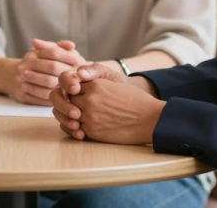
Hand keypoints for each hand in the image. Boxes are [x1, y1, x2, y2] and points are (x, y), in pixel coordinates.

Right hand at [8, 39, 87, 105]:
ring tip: (74, 89)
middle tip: (80, 77)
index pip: (54, 52)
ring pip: (47, 84)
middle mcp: (26, 65)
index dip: (69, 56)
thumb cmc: (35, 64)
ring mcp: (22, 80)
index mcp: (33, 53)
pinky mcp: (21, 95)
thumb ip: (59, 48)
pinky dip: (54, 98)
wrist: (11, 76)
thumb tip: (72, 45)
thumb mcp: (43, 53)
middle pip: (52, 67)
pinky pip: (41, 98)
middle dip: (68, 73)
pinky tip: (63, 98)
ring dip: (63, 86)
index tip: (80, 62)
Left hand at [50, 72, 164, 144]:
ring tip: (76, 119)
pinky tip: (81, 129)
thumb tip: (77, 90)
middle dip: (68, 104)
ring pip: (69, 115)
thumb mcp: (113, 85)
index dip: (72, 91)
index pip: (72, 85)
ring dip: (70, 117)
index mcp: (95, 84)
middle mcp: (90, 99)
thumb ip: (95, 85)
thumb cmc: (135, 101)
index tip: (74, 95)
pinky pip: (75, 129)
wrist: (149, 119)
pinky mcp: (92, 131)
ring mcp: (89, 115)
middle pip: (67, 100)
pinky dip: (75, 129)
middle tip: (72, 108)